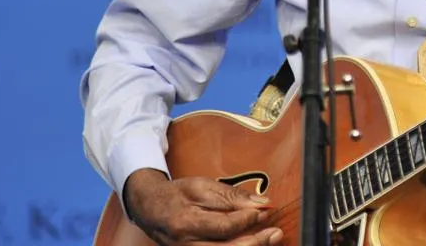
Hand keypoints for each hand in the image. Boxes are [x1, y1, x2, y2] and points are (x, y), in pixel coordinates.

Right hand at [123, 168, 282, 245]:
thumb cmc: (177, 194)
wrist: (150, 209)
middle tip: (275, 232)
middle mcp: (185, 245)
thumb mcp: (202, 186)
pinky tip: (252, 243)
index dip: (246, 220)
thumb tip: (261, 204)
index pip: (223, 227)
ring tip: (269, 238)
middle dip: (255, 242)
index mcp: (186, 223)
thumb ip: (231, 196)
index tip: (264, 211)